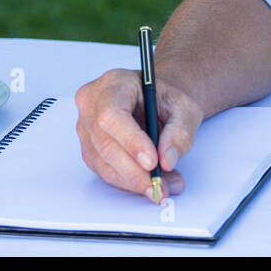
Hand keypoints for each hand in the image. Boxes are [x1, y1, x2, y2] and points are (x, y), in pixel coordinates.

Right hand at [74, 67, 202, 201]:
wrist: (158, 102)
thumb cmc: (166, 99)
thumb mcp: (184, 108)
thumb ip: (179, 132)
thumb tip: (167, 159)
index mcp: (113, 84)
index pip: (112, 115)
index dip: (131, 141)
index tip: (153, 162)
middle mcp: (92, 104)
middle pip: (105, 144)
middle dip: (135, 171)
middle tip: (160, 185)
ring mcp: (86, 127)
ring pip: (104, 163)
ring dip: (133, 181)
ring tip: (163, 186)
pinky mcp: (89, 148)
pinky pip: (104, 171)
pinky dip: (128, 182)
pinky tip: (149, 183)